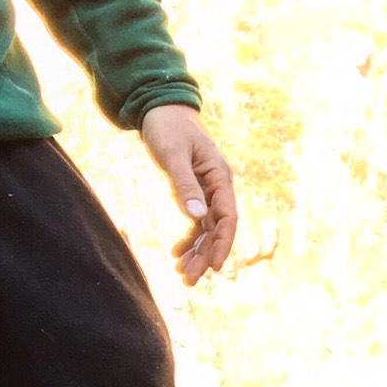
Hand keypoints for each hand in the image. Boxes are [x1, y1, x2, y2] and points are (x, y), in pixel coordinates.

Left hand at [139, 104, 236, 283]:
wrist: (159, 107)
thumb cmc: (168, 126)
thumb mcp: (173, 155)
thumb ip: (185, 185)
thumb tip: (198, 216)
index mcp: (220, 178)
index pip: (227, 219)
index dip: (222, 244)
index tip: (214, 266)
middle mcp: (218, 188)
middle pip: (217, 230)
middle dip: (205, 256)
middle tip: (189, 279)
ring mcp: (207, 192)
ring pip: (207, 230)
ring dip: (196, 252)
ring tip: (181, 274)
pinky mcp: (195, 192)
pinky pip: (196, 222)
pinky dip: (188, 238)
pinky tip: (176, 253)